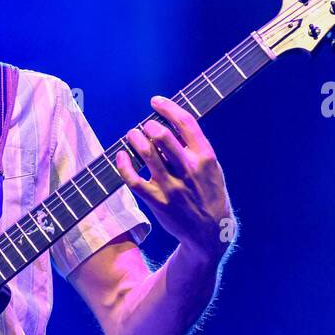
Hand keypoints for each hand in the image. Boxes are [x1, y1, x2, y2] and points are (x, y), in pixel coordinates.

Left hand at [112, 96, 234, 260]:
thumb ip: (195, 149)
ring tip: (132, 135)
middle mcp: (189, 170)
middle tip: (145, 126)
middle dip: (149, 125)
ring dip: (135, 138)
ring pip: (147, 153)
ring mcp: (172, 186)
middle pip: (163, 135)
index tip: (155, 101)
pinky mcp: (157, 201)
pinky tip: (121, 156)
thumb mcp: (212, 169)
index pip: (186, 123)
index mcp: (206, 157)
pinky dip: (124, 164)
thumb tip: (169, 124)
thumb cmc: (209, 194)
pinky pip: (133, 179)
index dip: (168, 107)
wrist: (210, 232)